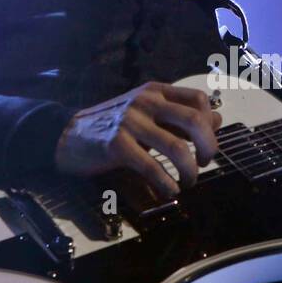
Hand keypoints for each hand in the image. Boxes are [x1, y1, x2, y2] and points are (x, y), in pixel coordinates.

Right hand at [53, 82, 221, 199]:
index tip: (206, 144)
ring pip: (178, 149)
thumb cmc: (111, 125)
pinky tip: (170, 190)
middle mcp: (145, 102)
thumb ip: (177, 117)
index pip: (198, 100)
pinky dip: (167, 184)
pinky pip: (153, 167)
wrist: (65, 133)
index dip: (210, 124)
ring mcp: (131, 122)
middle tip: (204, 164)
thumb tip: (216, 120)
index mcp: (155, 91)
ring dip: (190, 171)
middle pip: (195, 122)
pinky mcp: (117, 145)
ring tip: (187, 182)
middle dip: (208, 148)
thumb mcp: (146, 114)